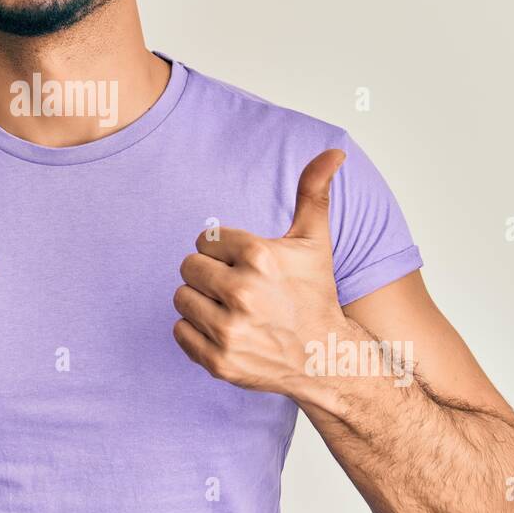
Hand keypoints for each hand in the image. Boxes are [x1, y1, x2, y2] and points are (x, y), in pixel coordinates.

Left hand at [172, 148, 348, 396]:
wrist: (325, 359)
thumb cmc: (315, 294)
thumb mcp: (315, 241)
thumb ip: (313, 192)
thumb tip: (333, 151)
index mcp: (259, 256)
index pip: (205, 239)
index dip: (225, 251)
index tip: (248, 266)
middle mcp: (243, 293)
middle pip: (188, 267)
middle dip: (210, 274)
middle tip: (239, 288)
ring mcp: (229, 331)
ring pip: (181, 297)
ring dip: (201, 301)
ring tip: (233, 309)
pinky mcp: (218, 361)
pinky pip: (179, 331)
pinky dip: (196, 331)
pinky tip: (227, 332)